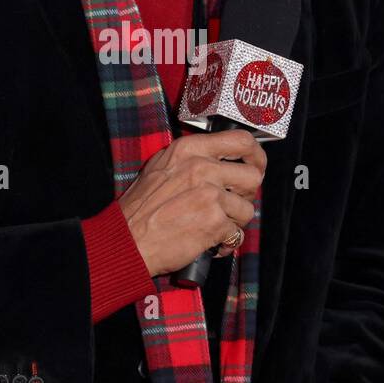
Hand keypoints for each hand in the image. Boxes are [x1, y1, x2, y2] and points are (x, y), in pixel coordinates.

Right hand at [119, 128, 266, 278]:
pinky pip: (237, 233)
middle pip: (253, 176)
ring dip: (234, 222)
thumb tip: (221, 160)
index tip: (255, 166)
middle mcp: (202, 167)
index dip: (256, 156)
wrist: (127, 240)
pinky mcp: (214, 222)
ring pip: (247, 209)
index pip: (241, 140)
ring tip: (215, 226)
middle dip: (246, 194)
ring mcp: (210, 195)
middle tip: (232, 203)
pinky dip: (227, 242)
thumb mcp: (160, 166)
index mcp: (189, 149)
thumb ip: (191, 158)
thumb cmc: (140, 208)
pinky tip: (211, 242)